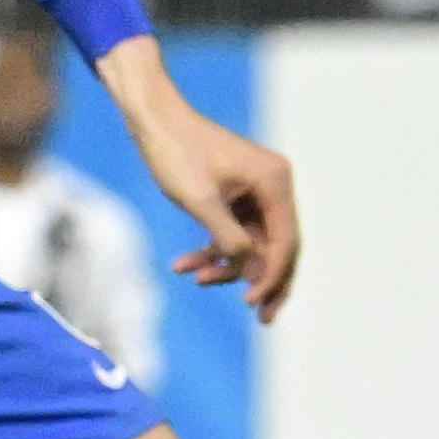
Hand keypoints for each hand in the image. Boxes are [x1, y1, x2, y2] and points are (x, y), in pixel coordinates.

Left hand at [102, 38, 300, 319]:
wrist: (152, 119)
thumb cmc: (175, 153)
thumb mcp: (200, 200)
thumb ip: (228, 237)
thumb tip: (252, 267)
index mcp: (275, 183)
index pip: (285, 241)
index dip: (272, 276)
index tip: (253, 304)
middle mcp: (274, 185)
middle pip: (279, 245)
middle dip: (263, 281)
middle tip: (262, 319)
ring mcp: (256, 189)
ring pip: (253, 242)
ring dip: (228, 264)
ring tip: (196, 277)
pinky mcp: (236, 193)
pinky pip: (234, 230)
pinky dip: (214, 247)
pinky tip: (185, 265)